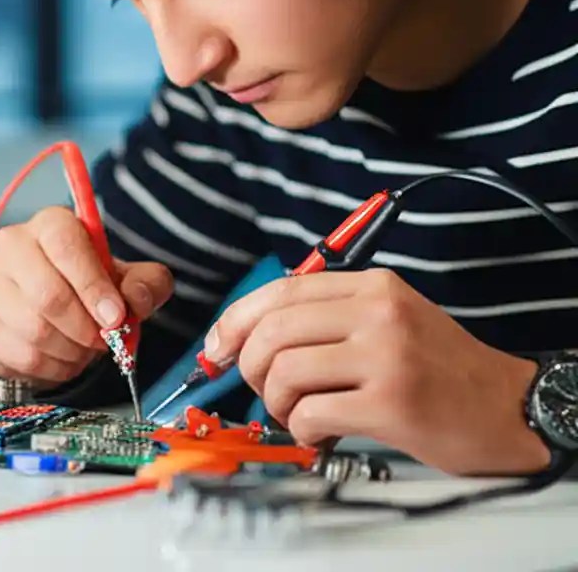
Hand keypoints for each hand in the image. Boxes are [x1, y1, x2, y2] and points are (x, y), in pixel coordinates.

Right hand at [0, 206, 174, 387]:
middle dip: (84, 328)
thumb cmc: (89, 286)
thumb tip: (135, 299)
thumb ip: (146, 284)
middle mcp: (12, 246)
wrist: (50, 308)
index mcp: (51, 224)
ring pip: (33, 329)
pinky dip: (51, 368)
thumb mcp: (128, 279)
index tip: (115, 318)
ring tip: (84, 350)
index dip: (93, 286)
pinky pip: (19, 355)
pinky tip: (62, 359)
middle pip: (47, 294)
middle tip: (103, 341)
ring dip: (70, 351)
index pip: (65, 246)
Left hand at [205, 268, 549, 475]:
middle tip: (268, 393)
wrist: (506, 408)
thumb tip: (244, 335)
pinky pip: (310, 414)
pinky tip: (321, 436)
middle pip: (272, 332)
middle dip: (251, 369)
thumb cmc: (437, 370)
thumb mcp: (387, 320)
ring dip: (277, 405)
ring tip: (300, 416)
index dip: (235, 322)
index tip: (216, 350)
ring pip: (284, 373)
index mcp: (372, 287)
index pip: (280, 290)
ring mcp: (386, 356)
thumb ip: (326, 318)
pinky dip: (302, 431)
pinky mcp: (391, 403)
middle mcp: (378, 313)